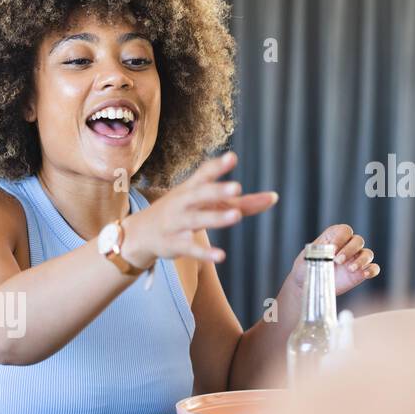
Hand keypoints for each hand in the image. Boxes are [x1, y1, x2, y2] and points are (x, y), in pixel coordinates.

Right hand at [122, 152, 276, 267]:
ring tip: (235, 216)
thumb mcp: (206, 203)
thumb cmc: (180, 212)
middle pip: (199, 194)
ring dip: (215, 218)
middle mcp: (182, 203)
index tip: (232, 158)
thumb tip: (273, 197)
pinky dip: (205, 253)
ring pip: (196, 219)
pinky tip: (220, 255)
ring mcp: (176, 223)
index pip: (203, 175)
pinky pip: (190, 248)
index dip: (217, 166)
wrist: (140, 233)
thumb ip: (241, 202)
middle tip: (236, 188)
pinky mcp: (174, 244)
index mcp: (190, 189)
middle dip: (216, 190)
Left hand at [287, 223, 380, 294]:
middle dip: (349, 250)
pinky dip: (372, 270)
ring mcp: (355, 259)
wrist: (309, 284)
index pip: (344, 231)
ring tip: (350, 269)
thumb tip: (325, 252)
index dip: (340, 238)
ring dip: (361, 260)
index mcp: (334, 238)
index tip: (332, 249)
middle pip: (358, 241)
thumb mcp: (306, 259)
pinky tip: (364, 274)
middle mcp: (347, 246)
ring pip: (367, 254)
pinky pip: (373, 268)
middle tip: (337, 261)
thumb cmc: (306, 268)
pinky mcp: (360, 273)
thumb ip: (315, 253)